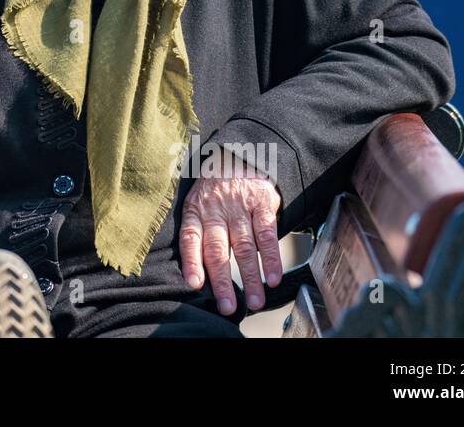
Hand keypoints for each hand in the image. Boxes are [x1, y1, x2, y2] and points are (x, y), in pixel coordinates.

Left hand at [179, 148, 282, 314]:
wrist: (238, 156)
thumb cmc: (214, 190)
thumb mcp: (197, 204)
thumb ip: (196, 233)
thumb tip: (195, 274)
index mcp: (195, 211)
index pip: (190, 239)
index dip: (192, 262)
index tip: (194, 284)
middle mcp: (216, 210)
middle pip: (218, 250)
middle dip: (222, 281)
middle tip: (227, 306)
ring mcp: (240, 207)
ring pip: (244, 247)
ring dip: (251, 277)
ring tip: (254, 301)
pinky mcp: (262, 204)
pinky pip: (267, 234)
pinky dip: (271, 258)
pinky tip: (273, 278)